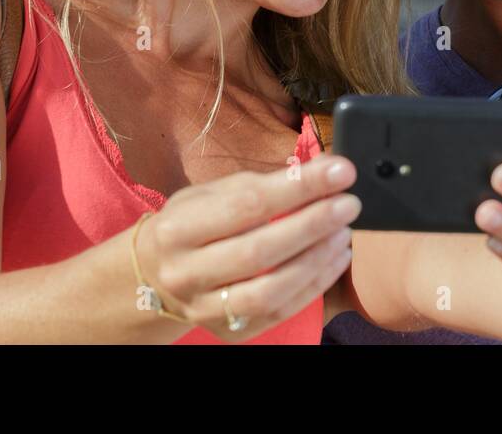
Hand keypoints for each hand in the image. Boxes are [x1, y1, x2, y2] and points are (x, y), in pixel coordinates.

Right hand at [135, 153, 358, 341]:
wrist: (152, 276)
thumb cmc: (189, 225)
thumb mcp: (208, 194)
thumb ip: (259, 185)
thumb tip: (319, 170)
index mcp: (178, 228)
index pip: (247, 204)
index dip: (300, 187)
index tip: (340, 171)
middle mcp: (187, 272)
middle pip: (260, 250)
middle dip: (314, 224)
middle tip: (349, 204)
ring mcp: (206, 308)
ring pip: (271, 289)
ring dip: (318, 258)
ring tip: (344, 232)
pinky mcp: (228, 332)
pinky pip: (279, 311)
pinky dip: (314, 284)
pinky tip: (334, 259)